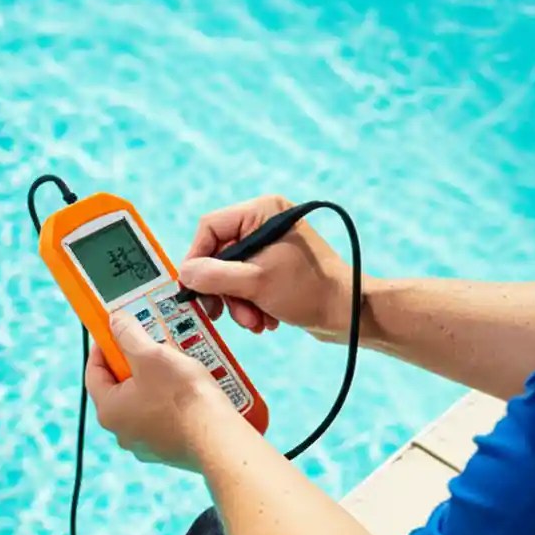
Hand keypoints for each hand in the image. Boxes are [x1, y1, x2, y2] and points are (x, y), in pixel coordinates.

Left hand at [85, 311, 240, 471]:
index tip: (115, 331)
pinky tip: (188, 388)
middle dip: (134, 362)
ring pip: (143, 402)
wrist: (217, 437)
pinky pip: (163, 417)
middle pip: (119, 387)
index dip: (103, 347)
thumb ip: (128, 335)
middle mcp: (122, 432)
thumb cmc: (182, 397)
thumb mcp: (152, 355)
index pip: (94, 372)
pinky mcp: (168, 448)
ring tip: (175, 363)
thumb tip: (115, 320)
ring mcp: (146, 443)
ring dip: (155, 381)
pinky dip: (171, 401)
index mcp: (109, 410)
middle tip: (151, 344)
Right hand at [179, 195, 355, 342]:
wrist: (350, 314)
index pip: (210, 228)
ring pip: (232, 273)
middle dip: (223, 289)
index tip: (192, 288)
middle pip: (219, 254)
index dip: (196, 259)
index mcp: (262, 211)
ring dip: (238, 302)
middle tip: (222, 314)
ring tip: (255, 322)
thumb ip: (215, 276)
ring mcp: (271, 244)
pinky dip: (251, 303)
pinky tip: (266, 320)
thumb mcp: (256, 283)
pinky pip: (248, 282)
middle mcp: (265, 221)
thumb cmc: (311, 291)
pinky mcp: (277, 265)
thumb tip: (184, 274)